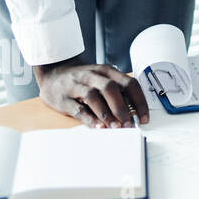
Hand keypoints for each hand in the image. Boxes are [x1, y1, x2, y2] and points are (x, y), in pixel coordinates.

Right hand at [33, 59, 150, 127]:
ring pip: (94, 97)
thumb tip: (134, 112)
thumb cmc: (83, 80)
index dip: (139, 101)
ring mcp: (77, 85)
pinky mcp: (64, 98)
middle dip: (123, 108)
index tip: (144, 117)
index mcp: (107, 71)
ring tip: (116, 127)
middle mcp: (93, 76)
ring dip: (107, 114)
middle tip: (130, 124)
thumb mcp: (102, 78)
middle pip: (111, 89)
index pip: (129, 83)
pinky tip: (99, 127)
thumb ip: (117, 91)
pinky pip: (78, 108)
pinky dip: (90, 119)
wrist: (54, 74)